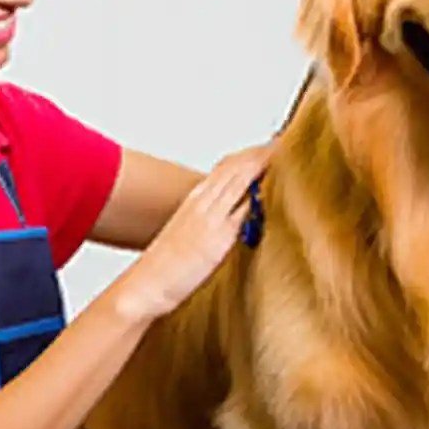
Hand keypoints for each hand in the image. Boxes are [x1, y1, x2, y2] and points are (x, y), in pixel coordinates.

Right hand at [112, 142, 274, 321]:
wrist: (145, 285)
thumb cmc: (161, 267)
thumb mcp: (182, 236)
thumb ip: (204, 225)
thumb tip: (222, 226)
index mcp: (192, 201)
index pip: (225, 168)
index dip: (247, 156)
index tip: (266, 149)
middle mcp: (201, 204)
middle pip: (235, 168)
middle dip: (259, 154)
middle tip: (281, 143)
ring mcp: (211, 218)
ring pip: (239, 179)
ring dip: (261, 163)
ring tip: (283, 153)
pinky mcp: (219, 237)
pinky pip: (243, 208)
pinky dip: (258, 192)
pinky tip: (274, 186)